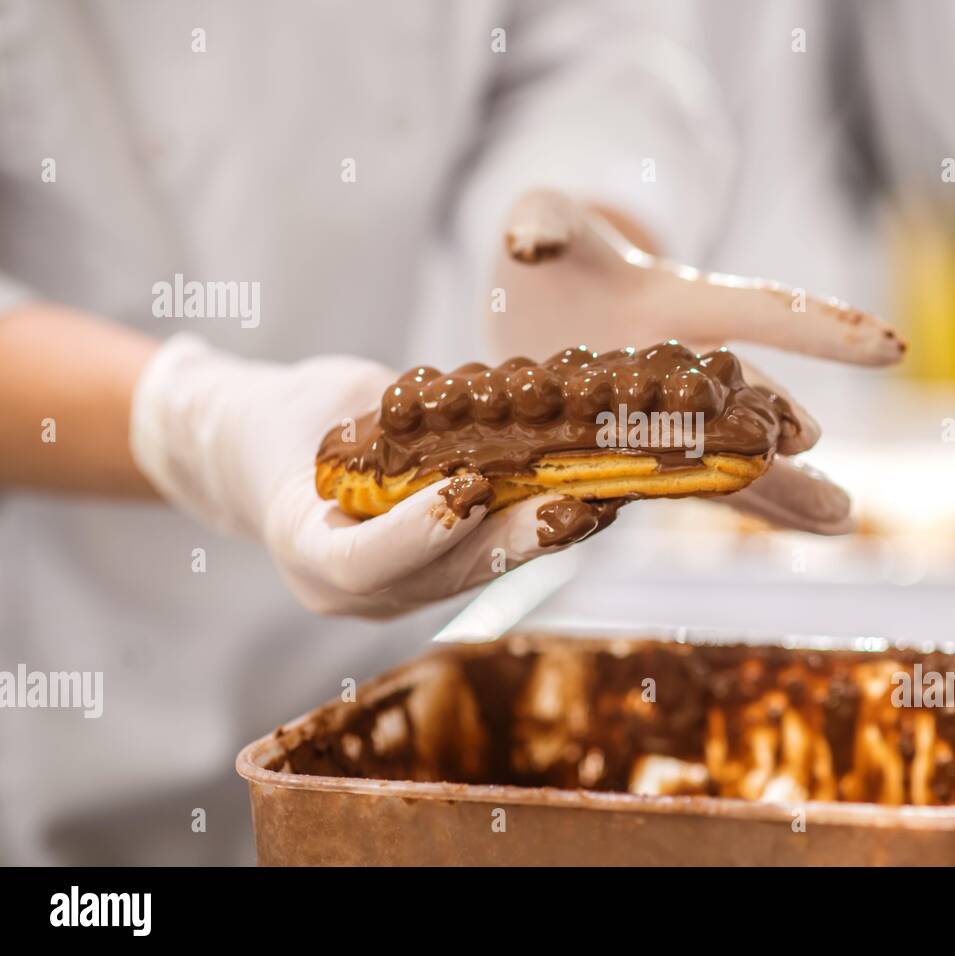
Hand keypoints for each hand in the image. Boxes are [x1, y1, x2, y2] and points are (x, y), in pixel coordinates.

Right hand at [130, 335, 619, 617]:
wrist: (270, 452)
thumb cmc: (286, 421)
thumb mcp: (319, 409)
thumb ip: (384, 425)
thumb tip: (469, 405)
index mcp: (308, 553)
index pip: (365, 563)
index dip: (420, 532)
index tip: (469, 490)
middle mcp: (359, 590)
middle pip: (446, 576)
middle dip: (516, 540)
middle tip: (573, 506)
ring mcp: (404, 589)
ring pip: (483, 570)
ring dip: (549, 534)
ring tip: (606, 496)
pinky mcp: (440, 574)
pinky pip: (494, 553)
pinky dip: (543, 523)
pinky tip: (595, 495)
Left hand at [487, 189, 906, 533]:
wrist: (534, 301)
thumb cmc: (548, 248)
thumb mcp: (540, 219)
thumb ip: (543, 220)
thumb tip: (533, 243)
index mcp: (676, 301)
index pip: (757, 312)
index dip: (818, 331)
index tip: (890, 351)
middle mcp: (686, 359)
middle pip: (752, 400)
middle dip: (790, 439)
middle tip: (842, 492)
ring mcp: (665, 408)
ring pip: (732, 453)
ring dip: (783, 492)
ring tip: (841, 526)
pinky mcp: (636, 445)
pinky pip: (689, 481)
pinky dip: (737, 505)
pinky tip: (797, 533)